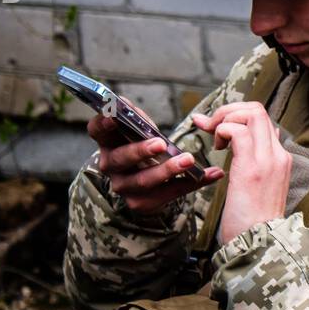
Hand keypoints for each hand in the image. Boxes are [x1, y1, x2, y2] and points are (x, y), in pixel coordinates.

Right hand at [88, 98, 223, 213]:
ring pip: (144, 181)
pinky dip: (192, 183)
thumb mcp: (139, 131)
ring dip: (168, 170)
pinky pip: (169, 193)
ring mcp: (124, 187)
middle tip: (160, 144)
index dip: (102, 123)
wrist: (147, 182)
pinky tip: (212, 174)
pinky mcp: (141, 203)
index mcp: (107, 141)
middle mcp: (110, 166)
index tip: (113, 116)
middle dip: (141, 151)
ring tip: (189, 160)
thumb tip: (128, 106)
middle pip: (122, 159)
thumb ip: (136, 119)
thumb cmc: (143, 147)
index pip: (97, 130)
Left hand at [192, 101, 290, 244]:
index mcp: (280, 159)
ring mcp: (267, 159)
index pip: (263, 121)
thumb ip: (257, 165)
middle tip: (211, 127)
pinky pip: (237, 131)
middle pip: (257, 110)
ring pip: (250, 114)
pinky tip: (216, 150)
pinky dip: (222, 132)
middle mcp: (278, 155)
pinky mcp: (252, 168)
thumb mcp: (260, 188)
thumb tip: (249, 144)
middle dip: (229, 111)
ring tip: (214, 139)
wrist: (259, 245)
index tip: (216, 127)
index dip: (237, 117)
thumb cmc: (252, 222)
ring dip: (224, 119)